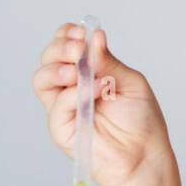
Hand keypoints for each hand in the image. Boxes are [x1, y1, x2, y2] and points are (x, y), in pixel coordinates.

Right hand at [32, 23, 174, 185]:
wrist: (143, 154)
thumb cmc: (140, 121)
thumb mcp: (130, 82)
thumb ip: (108, 61)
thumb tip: (94, 37)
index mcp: (87, 72)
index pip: (65, 46)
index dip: (67, 35)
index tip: (80, 31)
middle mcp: (70, 87)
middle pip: (48, 58)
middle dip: (60, 47)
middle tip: (79, 49)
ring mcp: (63, 108)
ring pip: (41, 79)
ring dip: (57, 68)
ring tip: (78, 70)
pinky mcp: (61, 128)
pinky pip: (57, 105)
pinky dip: (74, 94)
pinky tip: (97, 91)